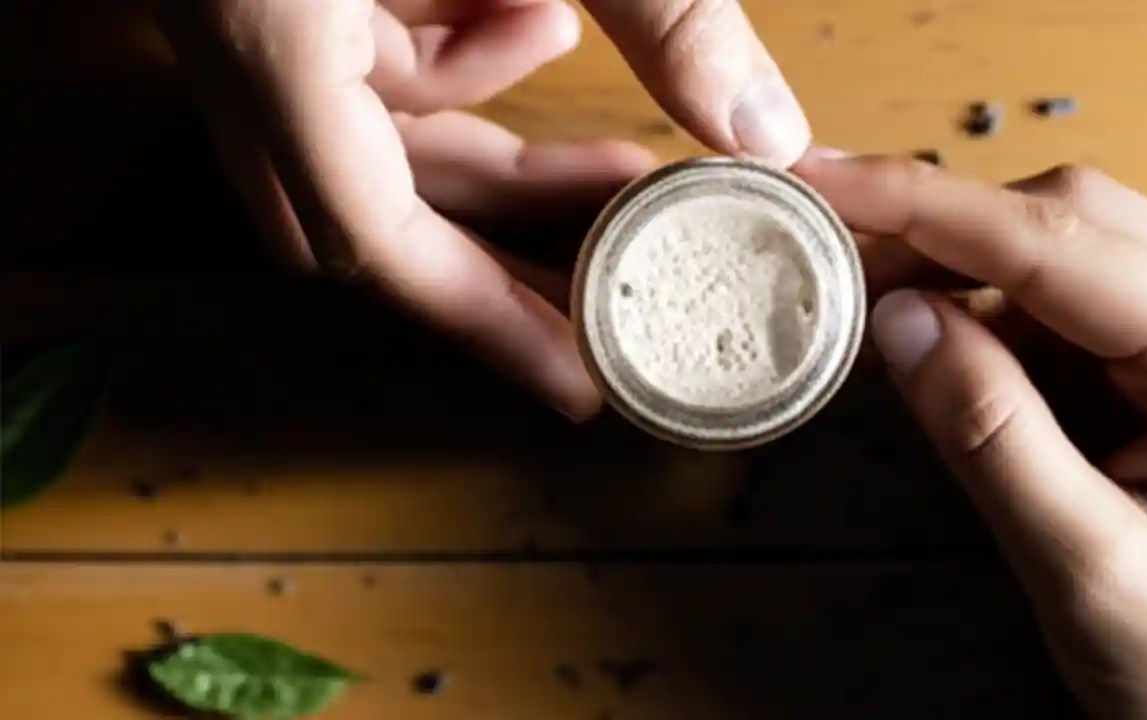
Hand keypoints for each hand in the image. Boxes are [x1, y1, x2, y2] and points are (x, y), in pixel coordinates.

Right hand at [153, 0, 809, 418]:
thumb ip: (658, 5)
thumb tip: (767, 131)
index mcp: (268, 31)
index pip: (377, 239)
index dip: (482, 324)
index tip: (575, 385)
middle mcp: (231, 34)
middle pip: (369, 206)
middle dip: (501, 237)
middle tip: (617, 264)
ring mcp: (239, 1)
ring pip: (362, 128)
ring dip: (484, 130)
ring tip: (593, 109)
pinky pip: (353, 46)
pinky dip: (448, 43)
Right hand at [799, 157, 1146, 718]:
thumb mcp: (1093, 571)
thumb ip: (992, 436)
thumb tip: (896, 318)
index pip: (1065, 241)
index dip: (930, 204)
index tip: (826, 181)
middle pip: (1070, 216)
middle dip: (938, 228)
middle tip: (825, 249)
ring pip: (1064, 250)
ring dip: (957, 271)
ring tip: (863, 306)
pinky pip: (1069, 308)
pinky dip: (988, 317)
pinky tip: (931, 346)